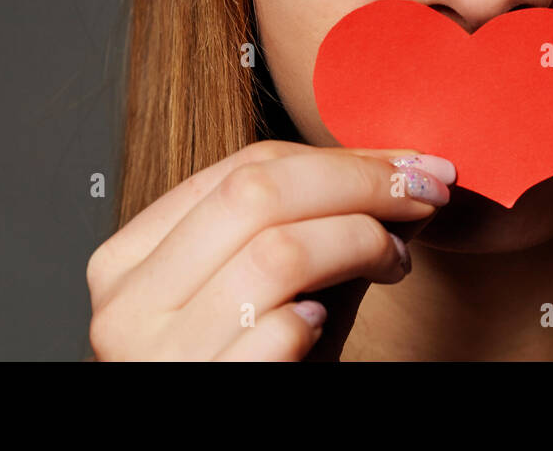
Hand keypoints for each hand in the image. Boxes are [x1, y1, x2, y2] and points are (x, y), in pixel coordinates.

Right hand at [85, 139, 454, 359]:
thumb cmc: (252, 379)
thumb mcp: (278, 299)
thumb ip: (325, 236)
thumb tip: (405, 173)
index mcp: (133, 260)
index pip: (242, 169)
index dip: (338, 157)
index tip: (408, 164)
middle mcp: (127, 302)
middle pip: (258, 194)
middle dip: (359, 183)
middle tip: (425, 192)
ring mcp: (153, 354)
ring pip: (277, 252)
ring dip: (360, 243)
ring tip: (394, 261)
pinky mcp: (199, 394)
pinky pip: (279, 330)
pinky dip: (321, 317)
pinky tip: (328, 322)